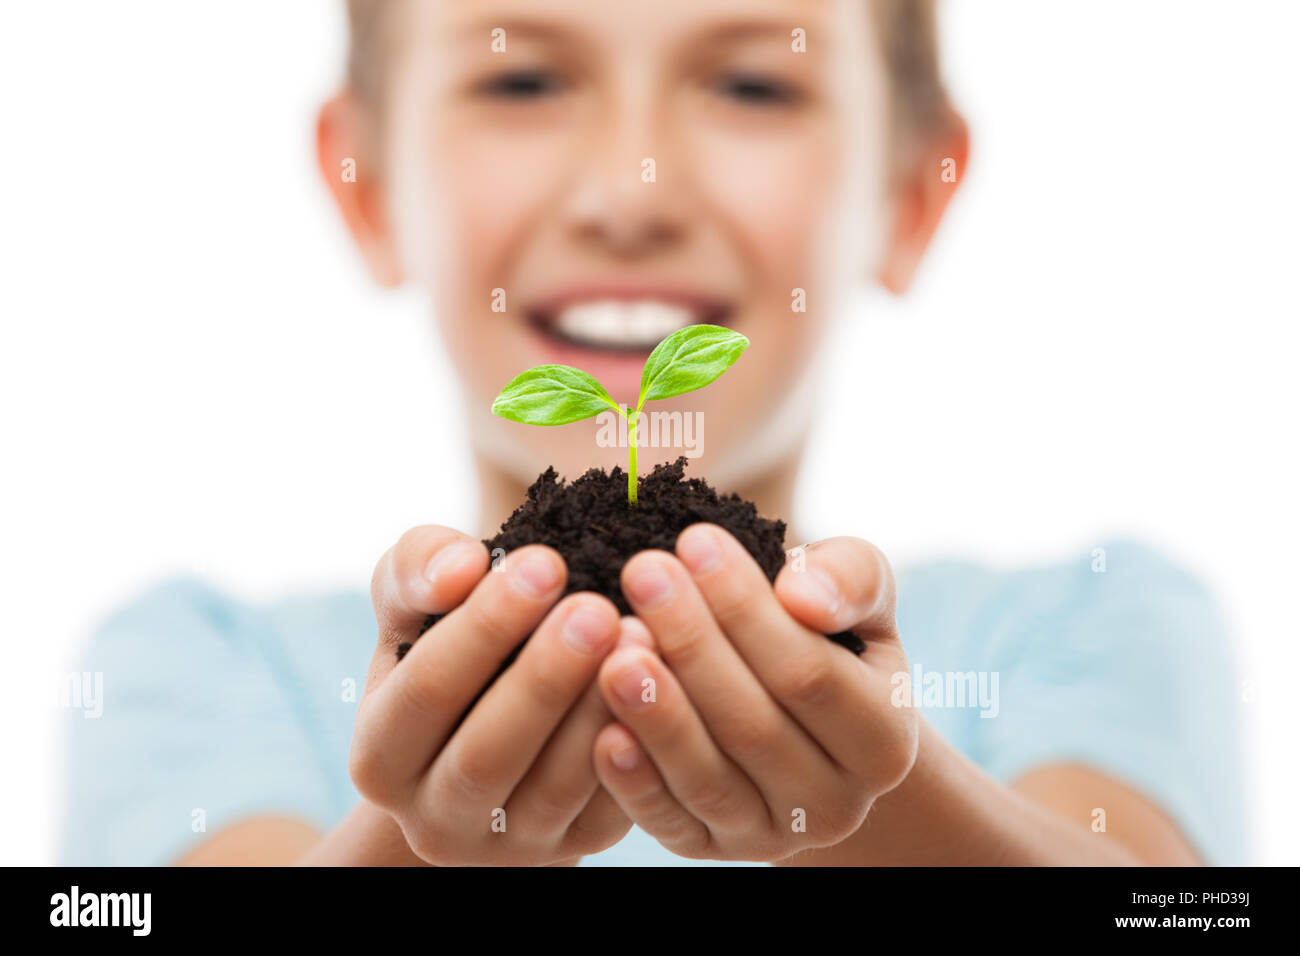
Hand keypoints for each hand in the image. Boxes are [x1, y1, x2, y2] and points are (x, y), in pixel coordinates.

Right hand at [350, 525, 645, 864]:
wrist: (495, 731)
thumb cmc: (453, 646)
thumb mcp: (417, 604)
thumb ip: (418, 569)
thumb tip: (461, 566)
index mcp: (382, 755)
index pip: (426, 693)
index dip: (483, 627)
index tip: (543, 562)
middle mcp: (435, 818)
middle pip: (486, 754)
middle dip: (544, 677)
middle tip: (598, 608)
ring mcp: (509, 845)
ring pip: (557, 786)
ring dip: (600, 709)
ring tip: (642, 634)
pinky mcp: (578, 845)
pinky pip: (613, 803)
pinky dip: (641, 743)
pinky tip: (666, 679)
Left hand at [590, 524, 915, 860]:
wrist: (795, 711)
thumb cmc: (822, 631)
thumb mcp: (855, 594)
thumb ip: (849, 578)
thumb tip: (804, 596)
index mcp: (884, 742)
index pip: (811, 675)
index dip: (748, 610)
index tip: (694, 541)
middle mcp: (837, 805)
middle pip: (753, 726)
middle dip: (693, 643)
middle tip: (641, 572)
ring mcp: (770, 835)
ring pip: (707, 778)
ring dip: (657, 713)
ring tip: (614, 645)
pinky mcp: (708, 849)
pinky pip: (666, 819)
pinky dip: (632, 779)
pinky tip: (600, 729)